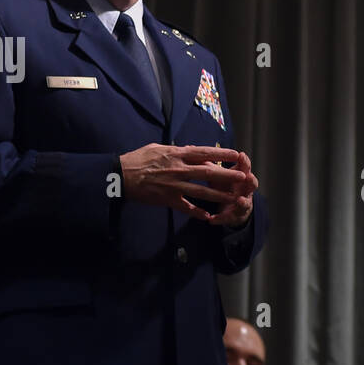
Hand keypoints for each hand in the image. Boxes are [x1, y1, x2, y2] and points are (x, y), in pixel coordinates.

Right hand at [119, 144, 255, 224]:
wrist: (121, 175)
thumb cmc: (138, 159)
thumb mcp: (158, 148)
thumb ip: (177, 150)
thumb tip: (191, 149)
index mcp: (177, 154)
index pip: (204, 153)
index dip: (221, 154)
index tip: (236, 155)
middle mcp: (178, 169)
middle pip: (208, 172)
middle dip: (227, 175)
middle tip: (242, 178)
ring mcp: (174, 185)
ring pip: (201, 192)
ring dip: (218, 196)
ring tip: (233, 198)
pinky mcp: (167, 199)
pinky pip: (186, 207)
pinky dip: (197, 213)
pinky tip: (209, 216)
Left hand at [202, 150, 257, 227]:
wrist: (231, 207)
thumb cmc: (223, 185)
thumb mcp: (215, 174)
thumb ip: (206, 163)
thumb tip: (190, 148)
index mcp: (241, 176)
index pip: (245, 167)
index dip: (244, 162)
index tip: (241, 155)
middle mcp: (245, 189)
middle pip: (251, 184)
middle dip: (251, 180)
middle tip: (248, 177)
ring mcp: (242, 203)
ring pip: (245, 202)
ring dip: (242, 201)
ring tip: (239, 200)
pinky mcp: (234, 216)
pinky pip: (228, 218)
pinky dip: (221, 218)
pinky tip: (212, 219)